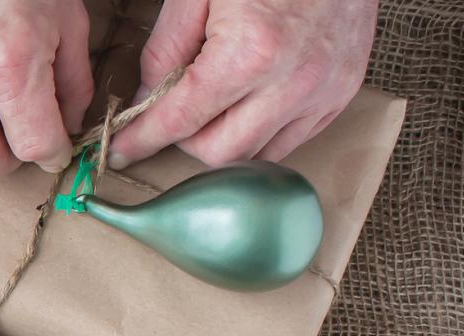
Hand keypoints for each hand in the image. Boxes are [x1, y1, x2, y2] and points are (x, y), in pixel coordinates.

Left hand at [109, 0, 375, 168]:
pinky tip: (248, 104)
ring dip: (224, 140)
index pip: (180, 121)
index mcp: (250, 52)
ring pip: (256, 156)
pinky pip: (292, 142)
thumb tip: (145, 101)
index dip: (142, 139)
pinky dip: (262, 134)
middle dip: (185, 139)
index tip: (120, 150)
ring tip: (215, 103)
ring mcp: (324, 91)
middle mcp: (291, 82)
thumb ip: (165, 50)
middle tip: (176, 109)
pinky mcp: (343, 92)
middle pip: (217, 153)